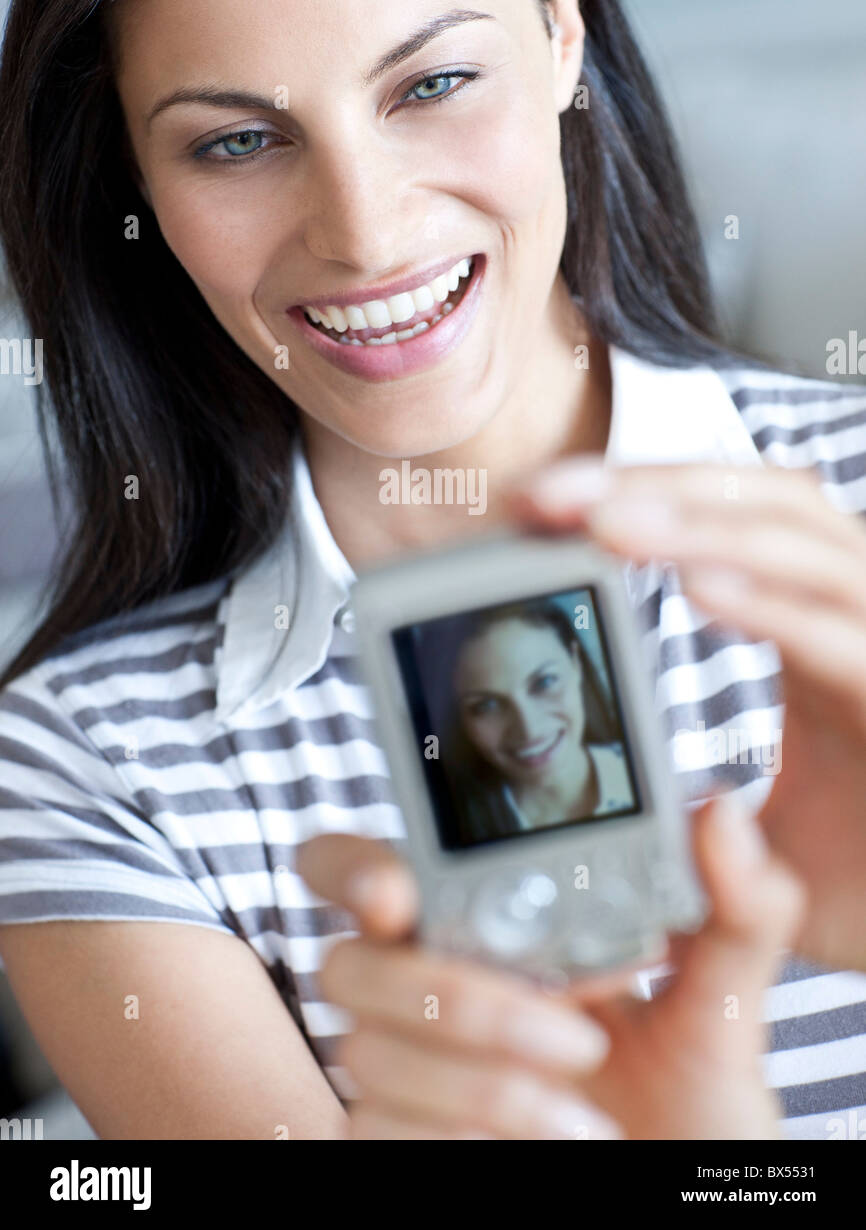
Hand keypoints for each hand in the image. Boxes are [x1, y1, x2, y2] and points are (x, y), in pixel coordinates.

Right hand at [296, 799, 802, 1139]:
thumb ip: (735, 909)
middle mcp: (424, 984)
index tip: (395, 892)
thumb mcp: (721, 1005)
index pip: (365, 868)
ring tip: (587, 1109)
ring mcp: (403, 1068)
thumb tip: (720, 810)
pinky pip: (378, 1126)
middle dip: (457, 996)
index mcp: (482, 922)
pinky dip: (470, 1133)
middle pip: (350, 960)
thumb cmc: (692, 1103)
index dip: (352, 866)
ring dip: (487, 1080)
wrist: (679, 1191)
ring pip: (368, 1049)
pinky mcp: (396, 1139)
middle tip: (573, 1035)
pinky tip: (549, 1139)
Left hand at [508, 458, 865, 971]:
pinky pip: (846, 641)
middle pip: (770, 506)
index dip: (647, 493)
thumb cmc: (858, 894)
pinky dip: (773, 608)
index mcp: (817, 632)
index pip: (737, 522)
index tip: (539, 506)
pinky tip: (697, 589)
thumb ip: (689, 831)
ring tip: (603, 522)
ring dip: (704, 526)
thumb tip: (637, 817)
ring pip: (810, 550)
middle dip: (656, 485)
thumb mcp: (753, 856)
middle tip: (546, 495)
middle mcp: (857, 624)